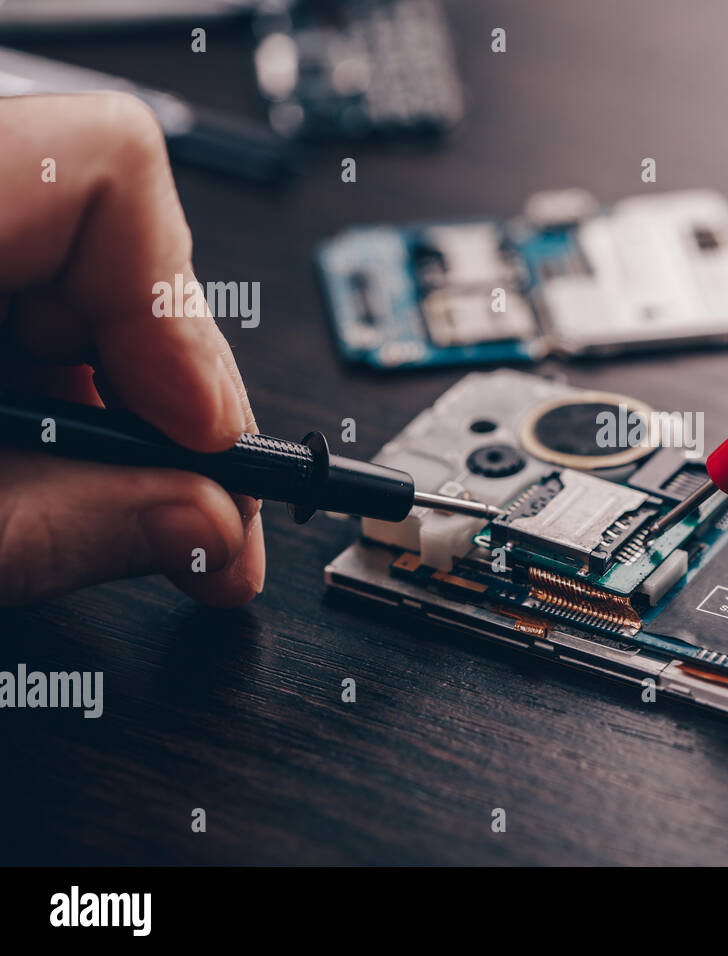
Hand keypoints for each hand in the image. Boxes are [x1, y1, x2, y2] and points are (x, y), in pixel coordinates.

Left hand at [0, 93, 262, 606]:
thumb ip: (65, 528)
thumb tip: (208, 524)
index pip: (108, 171)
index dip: (178, 309)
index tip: (200, 432)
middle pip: (115, 244)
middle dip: (171, 394)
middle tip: (207, 508)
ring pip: (79, 283)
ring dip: (122, 409)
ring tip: (134, 512)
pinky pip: (26, 303)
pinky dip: (64, 395)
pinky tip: (65, 471)